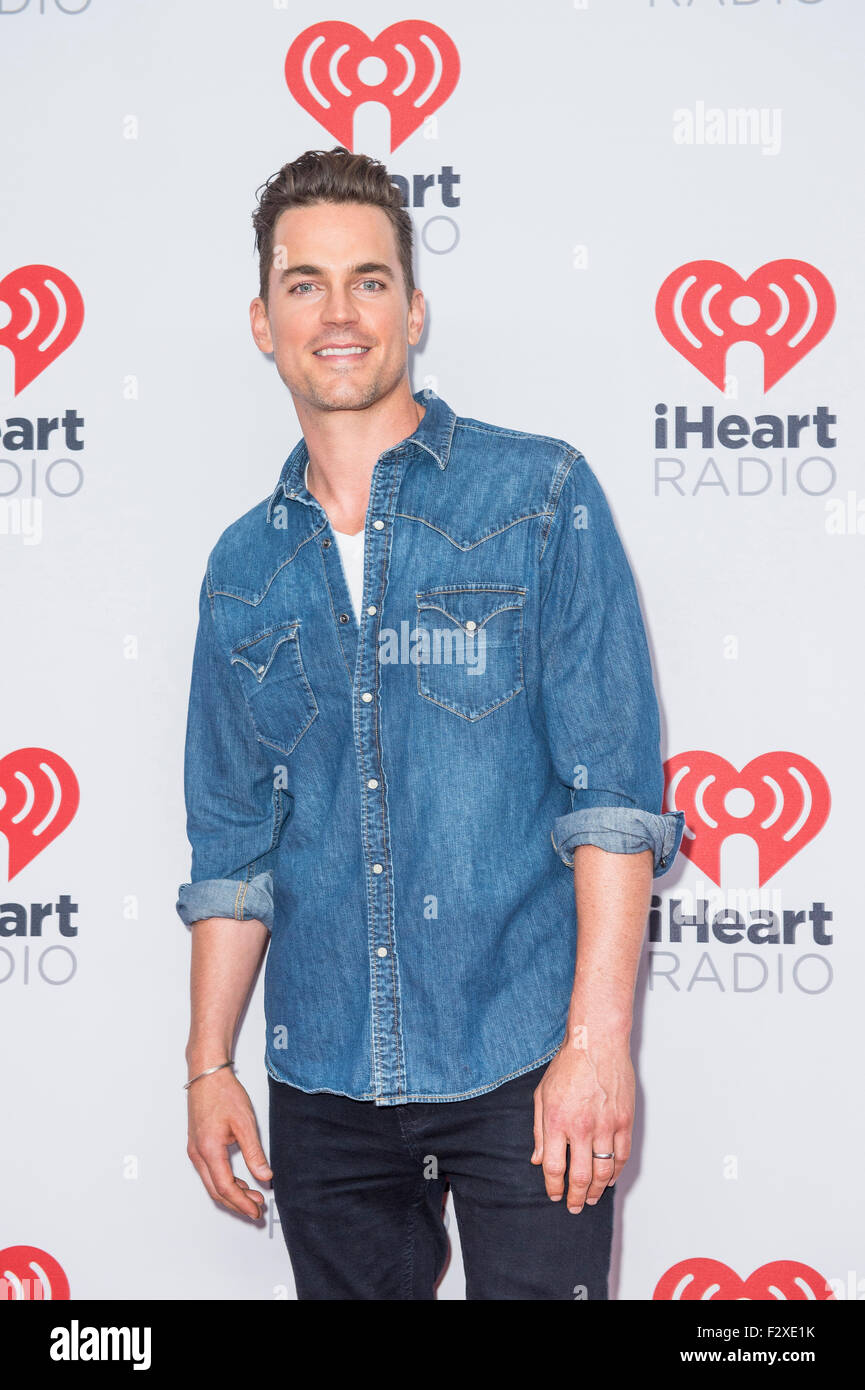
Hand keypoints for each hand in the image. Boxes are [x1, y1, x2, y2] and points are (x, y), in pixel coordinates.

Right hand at [186, 1069, 272, 1219]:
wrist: (207, 1075)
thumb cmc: (223, 1093)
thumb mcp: (245, 1123)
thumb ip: (254, 1153)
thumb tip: (265, 1176)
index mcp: (209, 1149)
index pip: (225, 1187)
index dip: (241, 1203)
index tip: (256, 1210)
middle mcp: (198, 1153)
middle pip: (216, 1190)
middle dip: (237, 1203)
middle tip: (257, 1209)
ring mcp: (195, 1150)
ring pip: (211, 1183)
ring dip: (231, 1193)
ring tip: (253, 1196)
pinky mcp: (198, 1145)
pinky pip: (210, 1172)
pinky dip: (224, 1181)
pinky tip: (240, 1181)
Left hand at [531, 1034, 633, 1212]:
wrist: (596, 1044)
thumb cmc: (567, 1066)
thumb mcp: (542, 1096)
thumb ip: (540, 1131)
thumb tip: (538, 1160)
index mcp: (557, 1122)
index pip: (555, 1168)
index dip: (553, 1187)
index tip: (554, 1195)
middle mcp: (581, 1127)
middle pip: (581, 1177)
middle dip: (576, 1197)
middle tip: (574, 1206)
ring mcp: (605, 1125)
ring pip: (604, 1171)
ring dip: (598, 1190)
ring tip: (592, 1198)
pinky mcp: (624, 1121)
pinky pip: (622, 1155)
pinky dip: (616, 1171)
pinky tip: (610, 1178)